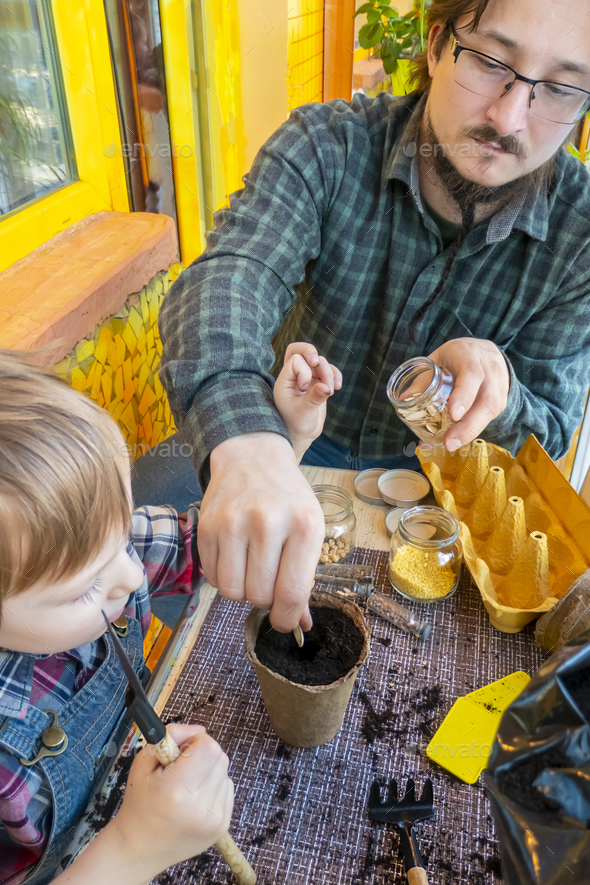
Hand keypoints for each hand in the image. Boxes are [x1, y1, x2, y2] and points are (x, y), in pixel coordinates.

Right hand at [52, 724, 232, 884]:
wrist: (139, 848)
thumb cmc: (139, 802)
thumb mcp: (144, 762)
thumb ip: (172, 735)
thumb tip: (201, 730)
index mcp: (176, 790)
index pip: (208, 747)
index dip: (196, 741)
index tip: (183, 749)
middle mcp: (199, 807)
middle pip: (220, 757)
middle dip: (203, 754)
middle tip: (182, 767)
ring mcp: (213, 819)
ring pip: (225, 773)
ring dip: (209, 772)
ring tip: (186, 786)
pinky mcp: (222, 827)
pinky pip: (227, 790)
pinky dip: (214, 788)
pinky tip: (195, 799)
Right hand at [200, 432, 323, 631]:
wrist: (252, 458)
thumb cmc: (287, 499)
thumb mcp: (309, 529)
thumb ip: (305, 578)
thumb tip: (300, 625)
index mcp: (304, 525)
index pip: (292, 592)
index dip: (286, 618)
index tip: (284, 620)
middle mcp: (268, 523)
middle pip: (260, 595)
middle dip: (265, 599)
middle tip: (269, 580)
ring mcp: (234, 523)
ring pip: (233, 592)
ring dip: (242, 590)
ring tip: (251, 569)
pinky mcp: (207, 527)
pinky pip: (212, 577)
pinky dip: (224, 577)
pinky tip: (235, 557)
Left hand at [274, 342, 341, 461]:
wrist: (301, 436)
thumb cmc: (295, 425)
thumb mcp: (303, 412)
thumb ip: (313, 398)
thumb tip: (326, 387)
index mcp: (284, 381)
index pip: (294, 360)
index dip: (303, 371)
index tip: (304, 388)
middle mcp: (294, 376)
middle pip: (301, 350)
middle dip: (311, 352)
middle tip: (316, 362)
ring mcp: (308, 378)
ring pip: (320, 362)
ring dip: (328, 372)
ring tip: (331, 390)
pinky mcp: (319, 383)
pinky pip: (329, 371)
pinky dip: (335, 375)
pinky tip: (337, 387)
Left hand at [428, 338, 509, 451]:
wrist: (485, 352)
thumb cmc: (457, 357)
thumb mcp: (438, 360)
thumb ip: (423, 379)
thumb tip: (404, 400)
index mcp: (470, 355)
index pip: (472, 374)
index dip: (464, 395)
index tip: (453, 414)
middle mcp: (490, 370)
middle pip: (486, 399)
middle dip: (468, 425)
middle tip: (449, 442)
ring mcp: (499, 386)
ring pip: (491, 411)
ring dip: (470, 431)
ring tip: (451, 444)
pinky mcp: (501, 400)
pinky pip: (489, 417)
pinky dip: (473, 430)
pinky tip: (458, 438)